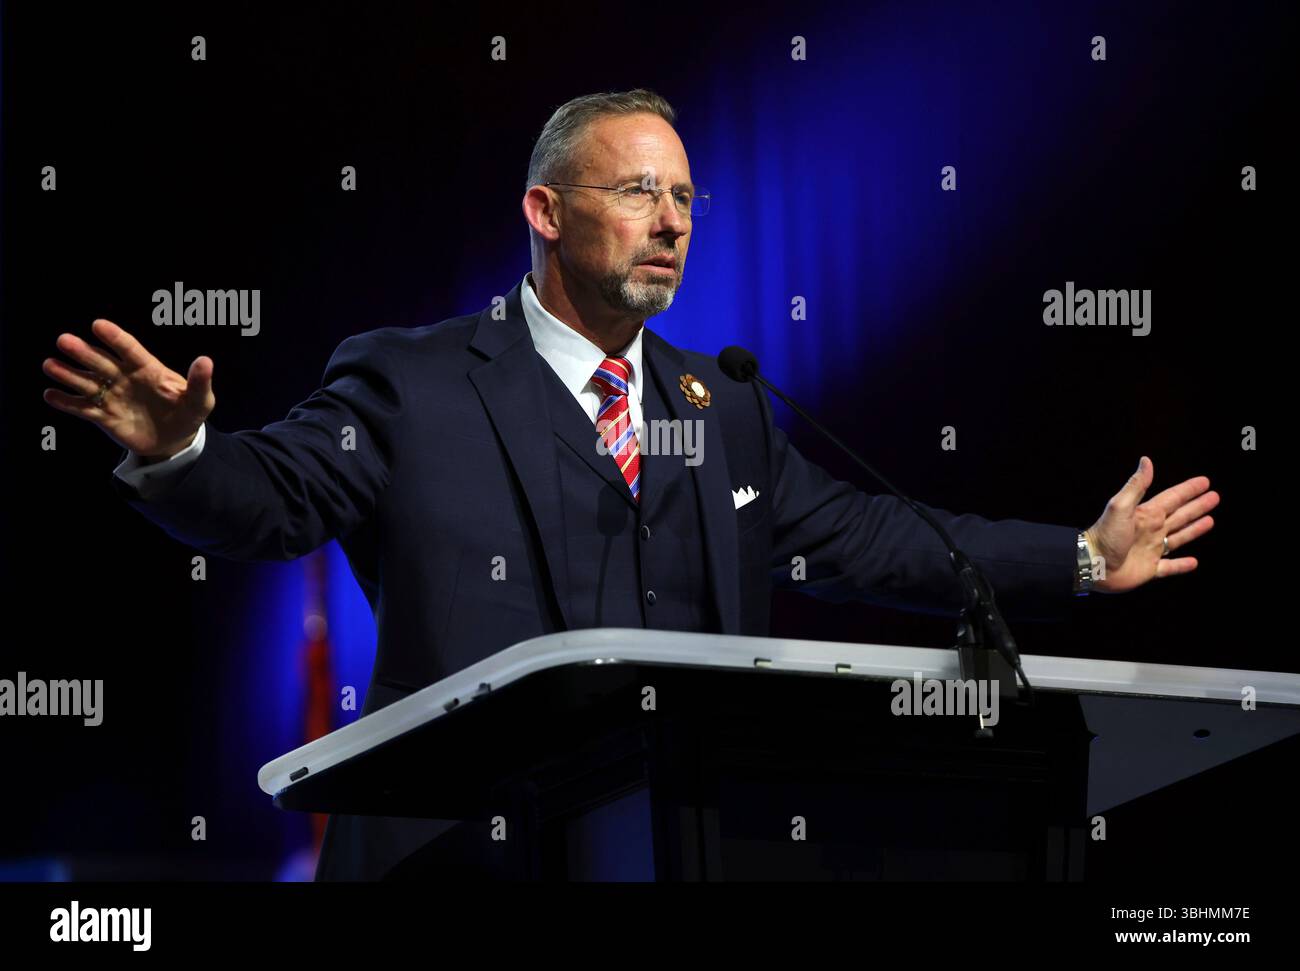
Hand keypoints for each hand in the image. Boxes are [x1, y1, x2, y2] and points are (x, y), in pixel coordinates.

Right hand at [42, 319, 214, 458]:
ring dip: (68, 374)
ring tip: (49, 365)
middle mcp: (125, 378)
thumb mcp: (200, 401)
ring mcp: (113, 396)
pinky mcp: (104, 416)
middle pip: (102, 362)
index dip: (115, 338)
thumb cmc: (188, 413)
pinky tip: (50, 395)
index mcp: (148, 369)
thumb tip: (206, 360)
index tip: (98, 325)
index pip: (130, 350)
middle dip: (83, 352)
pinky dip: (66, 402)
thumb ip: (200, 382)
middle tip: (63, 340)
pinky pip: (83, 408)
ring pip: (87, 382)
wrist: (175, 440)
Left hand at [1085, 456, 1218, 593]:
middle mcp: (1151, 530)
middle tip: (1215, 497)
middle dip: (1197, 506)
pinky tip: (1194, 562)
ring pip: (1178, 538)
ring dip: (1194, 529)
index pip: (1172, 498)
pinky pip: (1170, 567)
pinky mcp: (1149, 569)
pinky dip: (1182, 565)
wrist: (1092, 565)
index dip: (1188, 490)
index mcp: (1146, 515)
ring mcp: (1151, 550)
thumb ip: (1136, 486)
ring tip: (1210, 521)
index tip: (1205, 481)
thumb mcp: (1120, 506)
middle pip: (1180, 515)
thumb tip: (1146, 460)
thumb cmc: (1105, 535)